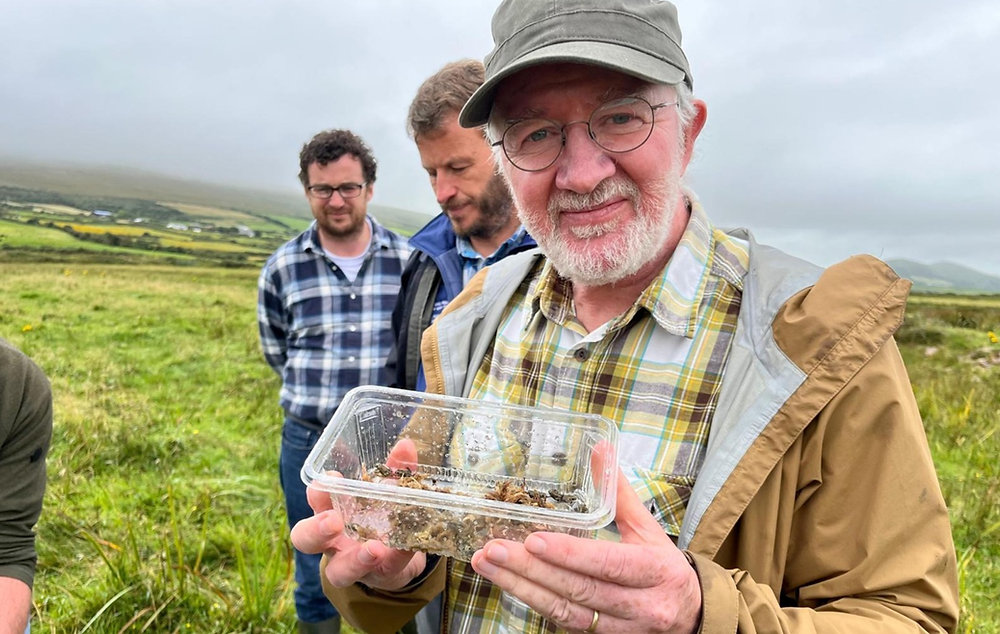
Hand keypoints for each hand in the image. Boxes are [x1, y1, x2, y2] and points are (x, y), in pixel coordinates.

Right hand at [289, 439, 426, 590]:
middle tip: (333, 521)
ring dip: (356, 560)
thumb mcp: (385, 493)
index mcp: (330, 512)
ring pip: (339, 571)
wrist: (398, 559)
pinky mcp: (379, 577)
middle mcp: (333, 541)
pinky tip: (406, 547)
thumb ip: (394, 471)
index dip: (318, 492)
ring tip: (374, 548)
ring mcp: (352, 564)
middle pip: (305, 539)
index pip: (315, 501)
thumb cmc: (380, 518)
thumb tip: (406, 446)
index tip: (330, 479)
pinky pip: (384, 570)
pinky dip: (397, 557)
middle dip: (316, 530)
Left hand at [470, 453, 701, 632]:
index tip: (533, 540)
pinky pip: (563, 622)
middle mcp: (638, 605)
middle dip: (530, 570)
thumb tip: (600, 447)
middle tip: (493, 550)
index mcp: (653, 570)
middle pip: (578, 589)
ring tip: (487, 565)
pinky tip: (507, 583)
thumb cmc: (664, 567)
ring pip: (564, 611)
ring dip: (521, 588)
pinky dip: (533, 602)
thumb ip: (620, 491)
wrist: (690, 617)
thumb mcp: (648, 528)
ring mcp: (619, 628)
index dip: (569, 554)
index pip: (607, 563)